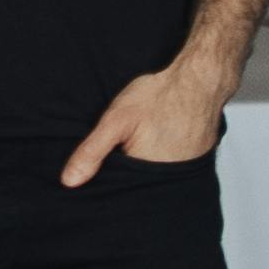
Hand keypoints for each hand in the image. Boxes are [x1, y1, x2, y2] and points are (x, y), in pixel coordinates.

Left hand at [64, 56, 229, 183]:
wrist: (200, 78)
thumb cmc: (159, 96)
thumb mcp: (116, 120)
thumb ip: (92, 151)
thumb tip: (69, 182)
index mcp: (146, 175)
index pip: (119, 189)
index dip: (108, 178)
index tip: (106, 161)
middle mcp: (169, 180)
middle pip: (138, 185)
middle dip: (128, 172)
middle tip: (130, 142)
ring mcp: (187, 171)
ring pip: (156, 177)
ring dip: (147, 165)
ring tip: (146, 139)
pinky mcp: (198, 161)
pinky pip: (173, 167)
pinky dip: (164, 157)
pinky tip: (161, 139)